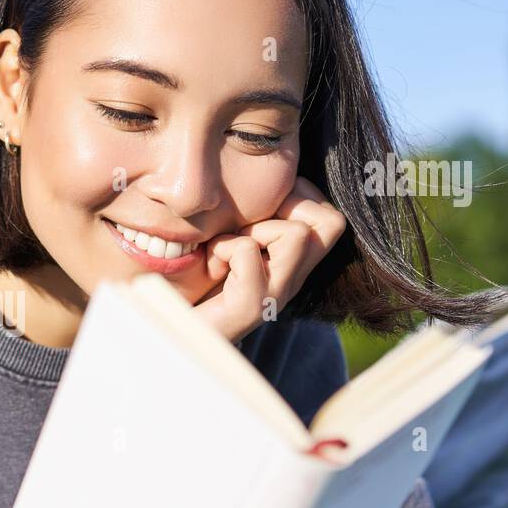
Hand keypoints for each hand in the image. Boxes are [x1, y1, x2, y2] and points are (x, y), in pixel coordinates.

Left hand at [193, 177, 346, 344]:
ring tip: (228, 247)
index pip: (333, 217)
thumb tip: (264, 171)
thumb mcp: (228, 240)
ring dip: (256, 228)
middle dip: (288, 208)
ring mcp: (275, 296)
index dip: (301, 196)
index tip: (263, 209)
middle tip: (250, 226)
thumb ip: (251, 216)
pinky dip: (223, 248)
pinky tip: (212, 268)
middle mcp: (292, 281)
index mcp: (292, 264)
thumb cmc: (194, 284)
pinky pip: (248, 251)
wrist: (174, 335)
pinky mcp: (251, 308)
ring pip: (298, 234)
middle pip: (332, 222)